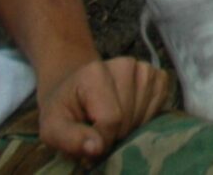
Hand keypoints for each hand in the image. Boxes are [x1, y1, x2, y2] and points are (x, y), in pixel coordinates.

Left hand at [38, 57, 170, 161]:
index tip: (89, 142)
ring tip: (113, 124)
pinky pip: (160, 105)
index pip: (111, 119)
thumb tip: (97, 148)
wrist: (75, 89)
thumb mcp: (52, 127)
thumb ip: (70, 139)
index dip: (101, 140)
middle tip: (99, 131)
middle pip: (129, 118)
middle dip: (116, 135)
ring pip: (146, 114)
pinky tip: (131, 116)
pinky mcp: (158, 75)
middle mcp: (125, 64)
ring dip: (131, 128)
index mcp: (95, 72)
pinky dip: (147, 118)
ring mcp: (144, 68)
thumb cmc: (64, 109)